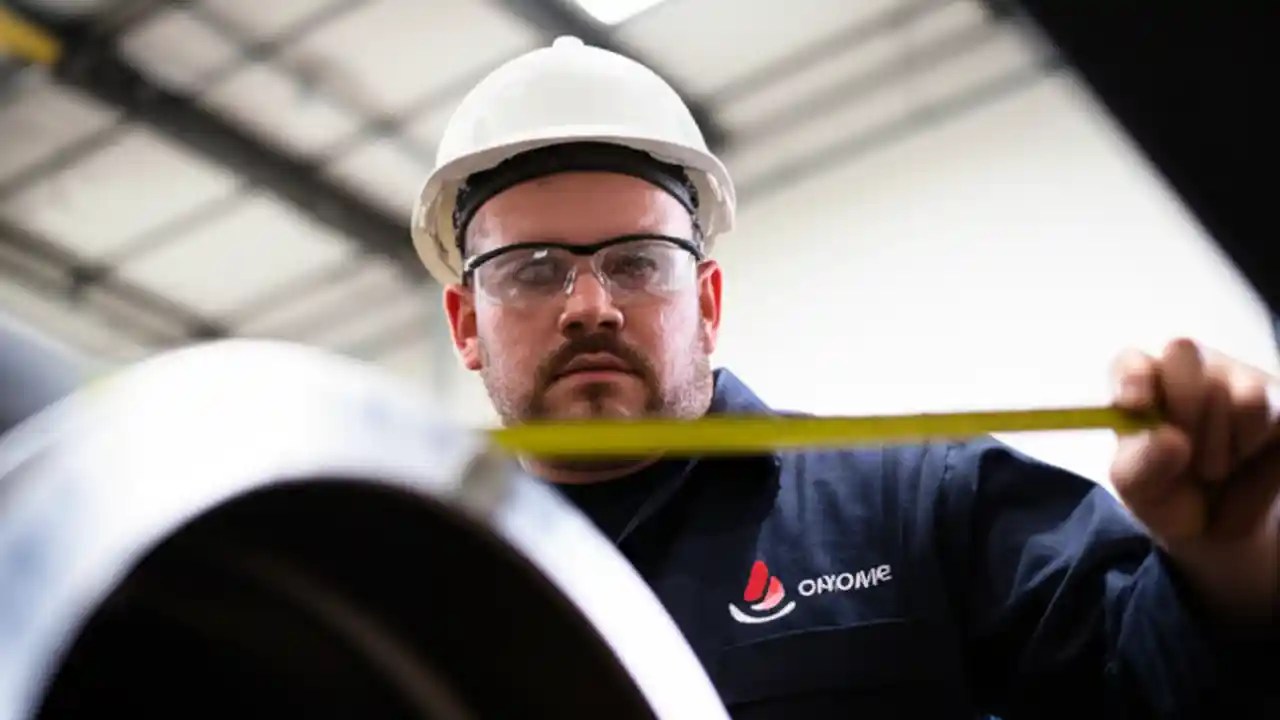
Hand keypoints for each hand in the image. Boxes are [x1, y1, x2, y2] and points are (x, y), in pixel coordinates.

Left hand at [1110, 338, 1279, 620]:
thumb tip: (1165, 438)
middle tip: (1189, 466)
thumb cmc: (1171, 504)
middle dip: (1186, 417)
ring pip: (1239, 394)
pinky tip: (1247, 480)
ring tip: (1215, 477)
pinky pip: (1278, 423)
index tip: (1134, 401)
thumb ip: (1140, 467)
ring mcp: (1243, 383)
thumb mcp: (1142, 496)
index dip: (1136, 375)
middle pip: (1187, 361)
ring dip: (1225, 448)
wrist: (1227, 537)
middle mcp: (1192, 373)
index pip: (1135, 360)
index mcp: (1142, 386)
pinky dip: (1260, 468)